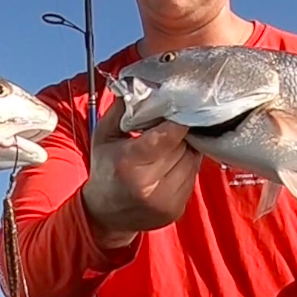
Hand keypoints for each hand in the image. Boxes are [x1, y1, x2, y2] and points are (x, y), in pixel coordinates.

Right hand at [80, 98, 202, 248]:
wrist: (105, 214)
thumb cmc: (105, 169)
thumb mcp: (104, 136)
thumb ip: (122, 108)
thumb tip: (141, 82)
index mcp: (128, 163)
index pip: (168, 136)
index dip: (179, 119)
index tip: (182, 107)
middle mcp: (148, 185)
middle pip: (182, 147)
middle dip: (180, 134)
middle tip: (173, 124)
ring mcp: (164, 201)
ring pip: (192, 162)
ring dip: (186, 150)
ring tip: (172, 145)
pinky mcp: (176, 210)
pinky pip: (192, 178)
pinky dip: (186, 167)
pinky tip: (172, 164)